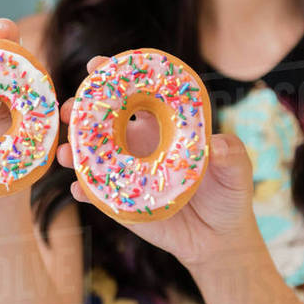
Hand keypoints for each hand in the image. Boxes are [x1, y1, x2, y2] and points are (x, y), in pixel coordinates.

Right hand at [55, 55, 257, 267]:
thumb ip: (232, 155)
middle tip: (69, 110)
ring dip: (74, 151)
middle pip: (103, 121)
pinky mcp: (121, 202)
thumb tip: (218, 146)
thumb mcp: (237, 170)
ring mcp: (127, 172)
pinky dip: (84, 189)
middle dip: (80, 111)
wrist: (219, 238)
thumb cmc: (228, 193)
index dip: (115, 78)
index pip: (135, 94)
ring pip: (92, 156)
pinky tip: (77, 188)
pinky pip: (97, 194)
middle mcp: (139, 145)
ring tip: (65, 153)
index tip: (96, 65)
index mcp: (162, 126)